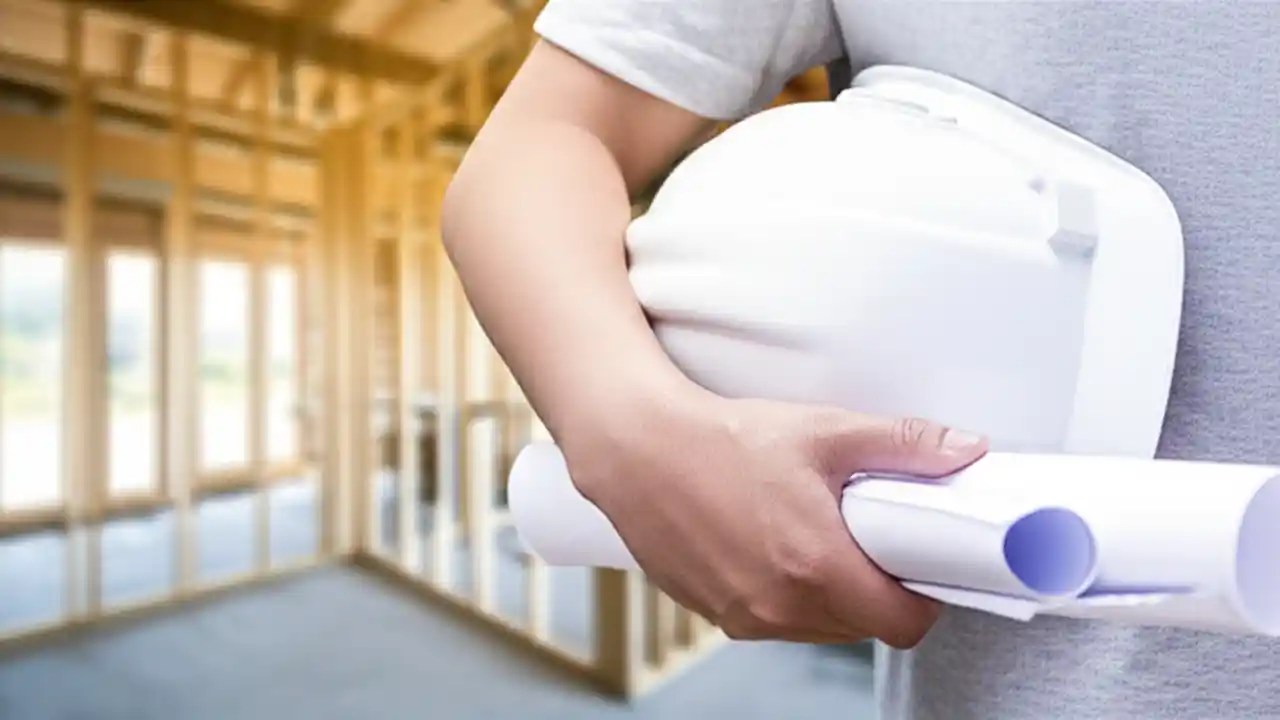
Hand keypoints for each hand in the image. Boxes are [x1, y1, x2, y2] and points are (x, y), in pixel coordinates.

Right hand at [561, 389, 987, 646]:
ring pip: (819, 629)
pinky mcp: (715, 614)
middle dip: (877, 591)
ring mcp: (744, 616)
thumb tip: (966, 449)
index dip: (925, 598)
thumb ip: (903, 443)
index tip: (921, 566)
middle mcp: (781, 606)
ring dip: (832, 596)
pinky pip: (774, 621)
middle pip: (863, 626)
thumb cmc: (722, 438)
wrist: (635, 449)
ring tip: (816, 537)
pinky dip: (787, 596)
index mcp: (817, 567)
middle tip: (869, 538)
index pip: (903, 623)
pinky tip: (773, 546)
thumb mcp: (822, 431)